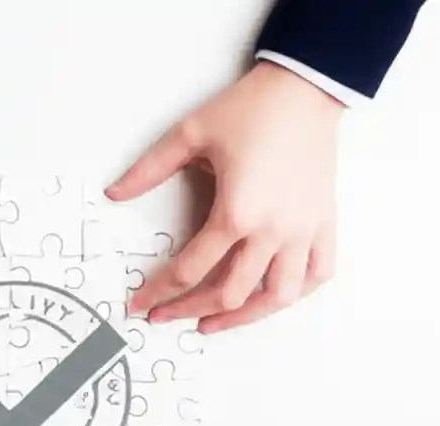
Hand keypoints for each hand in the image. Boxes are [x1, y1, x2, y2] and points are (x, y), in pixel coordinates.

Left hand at [107, 61, 341, 332]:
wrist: (304, 89)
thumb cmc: (252, 110)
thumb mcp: (190, 134)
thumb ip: (148, 170)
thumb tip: (115, 194)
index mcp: (236, 213)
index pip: (189, 270)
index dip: (159, 292)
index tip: (141, 304)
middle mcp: (272, 231)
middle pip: (228, 293)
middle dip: (190, 310)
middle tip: (167, 315)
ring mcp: (302, 232)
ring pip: (277, 297)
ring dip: (244, 318)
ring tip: (215, 323)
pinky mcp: (324, 224)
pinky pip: (317, 274)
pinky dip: (295, 293)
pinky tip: (272, 298)